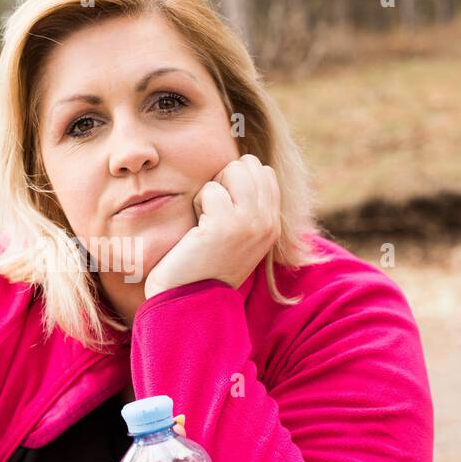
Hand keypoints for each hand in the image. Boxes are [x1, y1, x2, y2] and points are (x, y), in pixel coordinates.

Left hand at [143, 153, 280, 298]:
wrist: (188, 298)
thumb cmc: (202, 262)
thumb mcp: (236, 234)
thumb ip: (247, 205)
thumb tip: (244, 163)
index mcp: (272, 224)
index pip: (264, 172)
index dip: (236, 179)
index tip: (222, 209)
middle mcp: (268, 223)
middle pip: (248, 165)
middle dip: (224, 180)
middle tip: (212, 214)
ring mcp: (250, 223)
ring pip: (232, 171)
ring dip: (211, 191)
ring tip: (206, 221)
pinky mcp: (226, 225)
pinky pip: (210, 190)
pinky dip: (197, 204)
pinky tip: (197, 230)